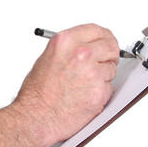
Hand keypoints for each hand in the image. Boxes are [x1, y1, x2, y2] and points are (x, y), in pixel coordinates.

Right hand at [13, 23, 118, 146]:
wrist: (36, 116)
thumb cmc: (37, 93)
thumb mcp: (47, 59)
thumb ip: (69, 50)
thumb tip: (86, 46)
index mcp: (65, 42)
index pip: (97, 30)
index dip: (104, 37)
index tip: (107, 41)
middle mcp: (80, 54)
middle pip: (110, 46)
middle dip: (109, 55)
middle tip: (104, 61)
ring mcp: (92, 73)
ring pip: (111, 69)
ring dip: (102, 77)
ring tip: (82, 85)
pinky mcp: (100, 91)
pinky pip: (108, 88)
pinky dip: (100, 93)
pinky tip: (84, 96)